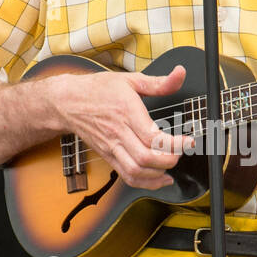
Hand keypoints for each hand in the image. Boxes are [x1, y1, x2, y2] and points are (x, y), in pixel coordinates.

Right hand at [55, 64, 193, 188]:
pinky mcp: (108, 156)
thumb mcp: (130, 80)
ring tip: (171, 165)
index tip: (188, 142)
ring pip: (135, 171)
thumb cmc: (98, 90)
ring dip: (157, 174)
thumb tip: (180, 74)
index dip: (174, 144)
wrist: (67, 102)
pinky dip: (145, 182)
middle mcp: (118, 133)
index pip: (152, 137)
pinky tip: (160, 178)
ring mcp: (111, 147)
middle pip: (145, 158)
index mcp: (126, 112)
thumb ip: (159, 82)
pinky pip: (126, 175)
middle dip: (169, 160)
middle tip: (181, 152)